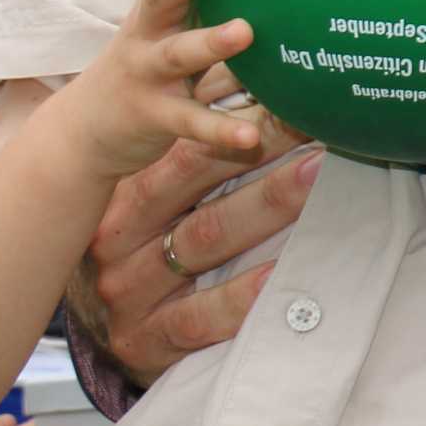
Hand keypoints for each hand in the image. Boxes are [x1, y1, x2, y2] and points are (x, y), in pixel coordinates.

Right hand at [41, 0, 267, 182]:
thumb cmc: (150, 62)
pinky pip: (192, 122)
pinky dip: (222, 129)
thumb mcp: (172, 23)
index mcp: (155, 5)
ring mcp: (148, 73)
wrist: (86, 131)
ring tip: (245, 31)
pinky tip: (252, 135)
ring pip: (179, 53)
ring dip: (211, 41)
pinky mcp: (156, 116)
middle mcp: (147, 32)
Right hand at [72, 89, 320, 386]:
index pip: (183, 147)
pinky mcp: (151, 338)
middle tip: (312, 117)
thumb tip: (262, 86)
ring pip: (204, 238)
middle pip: (194, 182)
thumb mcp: (159, 204)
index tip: (283, 87)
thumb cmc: (151, 252)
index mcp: (125, 195)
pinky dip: (241, 295)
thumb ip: (199, 155)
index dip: (232, 115)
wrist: (109, 336)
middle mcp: (121, 236)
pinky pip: (200, 315)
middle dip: (257, 144)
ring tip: (317, 170)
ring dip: (266, 204)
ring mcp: (133, 290)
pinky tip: (278, 273)